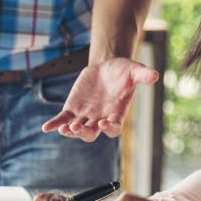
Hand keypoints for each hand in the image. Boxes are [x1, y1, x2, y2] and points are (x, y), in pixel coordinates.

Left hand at [41, 57, 157, 141]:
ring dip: (69, 131)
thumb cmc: (123, 71)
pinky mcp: (72, 109)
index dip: (109, 128)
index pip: (113, 129)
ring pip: (76, 129)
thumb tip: (155, 75)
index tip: (104, 122)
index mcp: (116, 115)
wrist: (107, 67)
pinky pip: (62, 119)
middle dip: (83, 132)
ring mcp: (84, 116)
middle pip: (91, 134)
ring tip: (63, 129)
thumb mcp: (134, 70)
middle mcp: (99, 119)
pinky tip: (46, 128)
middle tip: (77, 127)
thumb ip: (143, 75)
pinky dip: (55, 124)